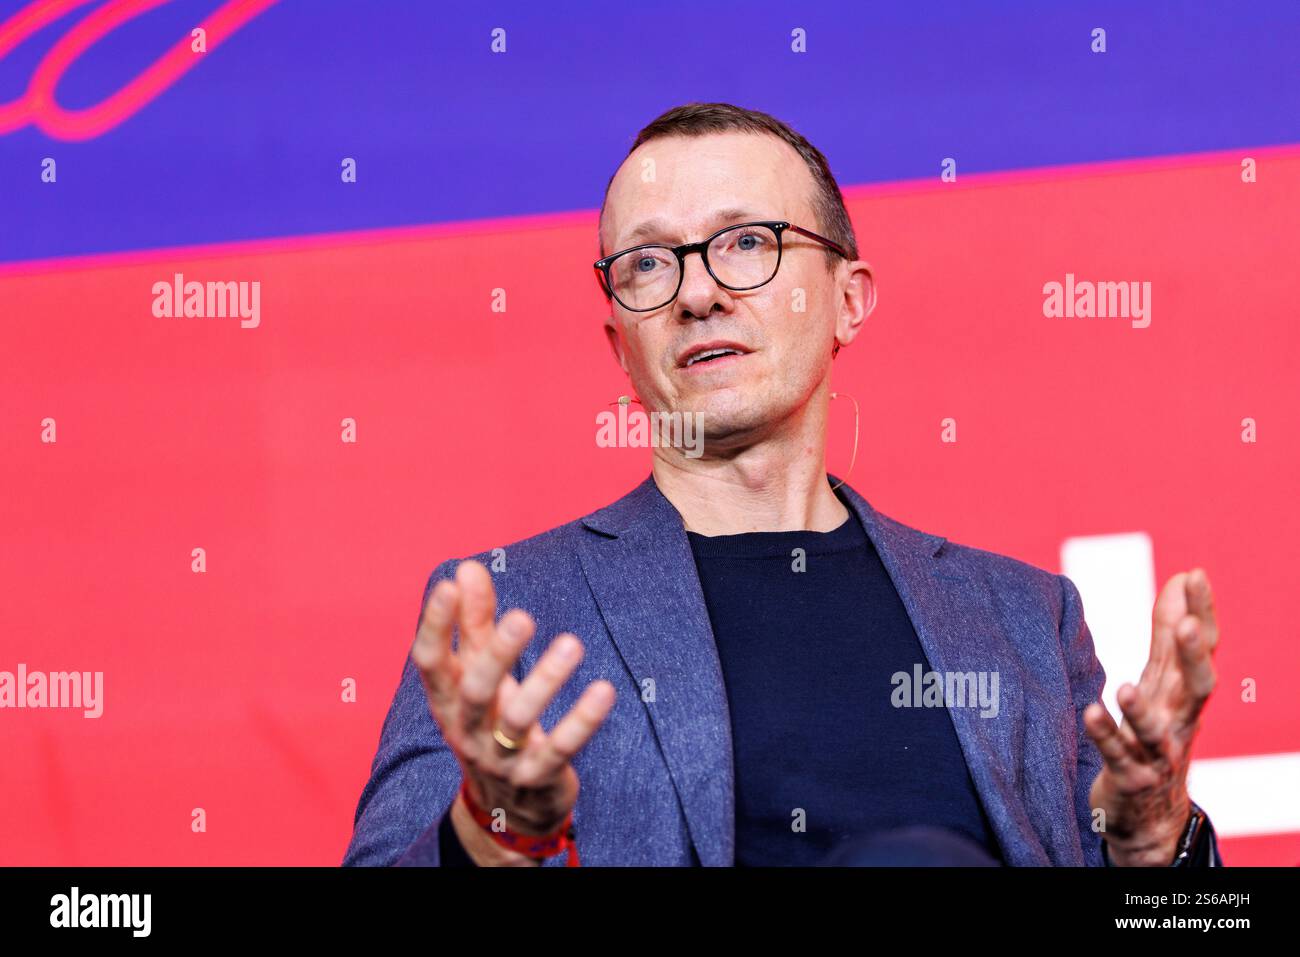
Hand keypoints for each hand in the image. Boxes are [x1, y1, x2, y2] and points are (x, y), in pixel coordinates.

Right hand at [410, 559, 615, 864]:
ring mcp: (500, 757)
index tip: (447, 585)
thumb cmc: (491, 721)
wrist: (508, 809)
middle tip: (523, 616)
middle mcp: (466, 730)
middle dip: (496, 654)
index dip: (435, 626)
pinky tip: (603, 690)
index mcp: (445, 700)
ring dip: (546, 680)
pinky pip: (559, 749)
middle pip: (474, 691)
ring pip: (518, 719)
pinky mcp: (537, 777)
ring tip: (573, 643)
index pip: (429, 662)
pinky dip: (581, 721)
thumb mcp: (478, 674)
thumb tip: (467, 568)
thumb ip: (474, 623)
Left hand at [1084, 568, 1218, 865]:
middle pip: (1197, 687)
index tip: (1196, 574)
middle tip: (1190, 626)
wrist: (1148, 812)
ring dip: (1141, 710)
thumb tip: (1183, 576)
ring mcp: (1157, 752)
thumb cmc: (1155, 733)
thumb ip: (1169, 632)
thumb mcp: (1164, 681)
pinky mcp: (1130, 777)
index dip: (1202, 612)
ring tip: (1124, 685)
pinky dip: (1105, 735)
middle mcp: (1179, 720)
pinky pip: (1118, 755)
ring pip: (1157, 731)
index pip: (1201, 648)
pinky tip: (1089, 713)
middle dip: (1194, 656)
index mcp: (1185, 692)